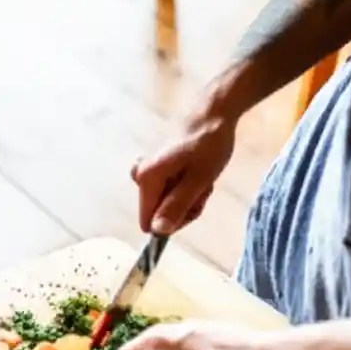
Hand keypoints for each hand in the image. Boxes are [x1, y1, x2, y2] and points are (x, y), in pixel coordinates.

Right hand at [133, 112, 235, 233]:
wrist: (211, 117)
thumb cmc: (208, 145)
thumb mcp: (199, 180)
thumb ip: (176, 206)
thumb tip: (157, 231)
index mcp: (147, 179)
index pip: (151, 224)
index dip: (175, 221)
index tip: (194, 202)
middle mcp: (139, 178)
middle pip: (159, 216)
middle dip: (185, 207)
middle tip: (202, 188)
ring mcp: (145, 175)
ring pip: (166, 206)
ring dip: (189, 198)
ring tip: (202, 179)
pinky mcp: (153, 173)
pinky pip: (168, 194)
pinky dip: (187, 190)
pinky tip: (195, 174)